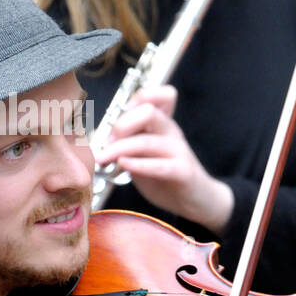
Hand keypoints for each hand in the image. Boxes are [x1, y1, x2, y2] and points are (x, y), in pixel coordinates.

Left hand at [95, 86, 233, 234]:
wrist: (196, 200)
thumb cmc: (165, 176)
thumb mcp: (144, 154)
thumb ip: (128, 141)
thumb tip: (100, 138)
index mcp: (162, 123)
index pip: (159, 94)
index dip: (136, 99)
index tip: (118, 117)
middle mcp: (171, 132)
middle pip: (148, 111)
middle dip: (121, 125)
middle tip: (106, 143)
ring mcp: (178, 151)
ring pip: (147, 141)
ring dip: (119, 149)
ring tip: (104, 158)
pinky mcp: (183, 172)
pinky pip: (159, 165)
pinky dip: (138, 165)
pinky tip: (124, 166)